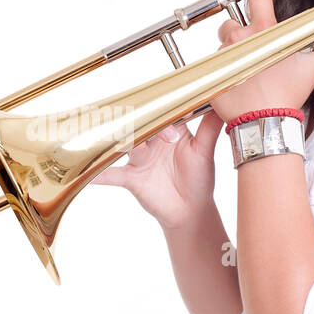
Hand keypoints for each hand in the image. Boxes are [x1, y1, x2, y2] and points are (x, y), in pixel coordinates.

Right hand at [92, 110, 224, 231]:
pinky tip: (90, 175)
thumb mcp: (205, 151)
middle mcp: (152, 142)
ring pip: (127, 144)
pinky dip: (100, 175)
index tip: (180, 118)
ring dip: (126, 142)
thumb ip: (210, 127)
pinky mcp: (131, 178)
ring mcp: (140, 159)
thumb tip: (223, 102)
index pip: (164, 114)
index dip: (169, 112)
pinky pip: (112, 175)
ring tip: (124, 141)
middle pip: (142, 125)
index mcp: (171, 132)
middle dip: (149, 126)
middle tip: (166, 135)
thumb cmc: (198, 179)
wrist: (190, 210)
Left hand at [209, 0, 313, 122]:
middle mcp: (242, 41)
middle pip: (232, 25)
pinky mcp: (212, 73)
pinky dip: (223, 70)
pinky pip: (214, 64)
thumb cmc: (287, 96)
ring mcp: (225, 56)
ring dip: (231, 52)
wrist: (265, 123)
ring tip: (245, 72)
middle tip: (252, 54)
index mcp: (265, 34)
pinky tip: (236, 83)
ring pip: (223, 46)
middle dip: (239, 34)